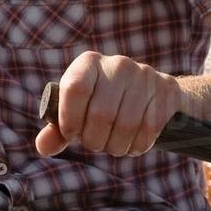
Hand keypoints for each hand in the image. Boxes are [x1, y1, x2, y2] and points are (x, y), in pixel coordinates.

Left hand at [35, 52, 185, 157]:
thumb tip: (42, 147)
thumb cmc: (106, 106)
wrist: (155, 95)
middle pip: (101, 113)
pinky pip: (149, 131)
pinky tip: (132, 144)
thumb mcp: (80, 112)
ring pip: (126, 125)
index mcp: (89, 63)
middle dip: (94, 140)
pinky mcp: (167, 92)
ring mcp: (145, 76)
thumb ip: (59, 130)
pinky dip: (136, 146)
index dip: (70, 119)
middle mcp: (117, 64)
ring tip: (112, 145)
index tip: (71, 134)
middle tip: (95, 143)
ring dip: (116, 146)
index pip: (75, 88)